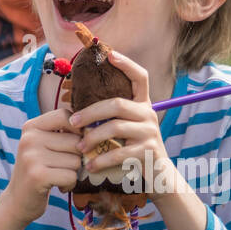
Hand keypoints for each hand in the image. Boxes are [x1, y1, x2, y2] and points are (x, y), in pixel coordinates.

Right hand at [8, 106, 82, 226]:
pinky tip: (58, 186)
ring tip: (58, 177)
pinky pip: (71, 176)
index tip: (73, 146)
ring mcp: (32, 157)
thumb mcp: (43, 146)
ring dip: (73, 173)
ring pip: (76, 160)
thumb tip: (94, 128)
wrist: (17, 201)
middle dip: (77, 157)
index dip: (77, 131)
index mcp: (31, 127)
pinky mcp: (38, 175)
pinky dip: (70, 185)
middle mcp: (29, 138)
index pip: (65, 116)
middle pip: (76, 141)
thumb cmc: (39, 171)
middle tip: (62, 167)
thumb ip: (63, 133)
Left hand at [68, 49, 170, 197]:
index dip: (127, 64)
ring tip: (79, 147)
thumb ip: (113, 115)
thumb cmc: (134, 148)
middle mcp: (149, 114)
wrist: (158, 175)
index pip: (140, 77)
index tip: (110, 54)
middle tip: (72, 122)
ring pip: (116, 127)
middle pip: (117, 104)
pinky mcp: (149, 151)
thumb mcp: (127, 127)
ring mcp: (150, 132)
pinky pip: (120, 152)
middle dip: (90, 112)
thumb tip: (78, 104)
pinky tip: (91, 165)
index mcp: (143, 104)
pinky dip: (102, 159)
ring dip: (93, 137)